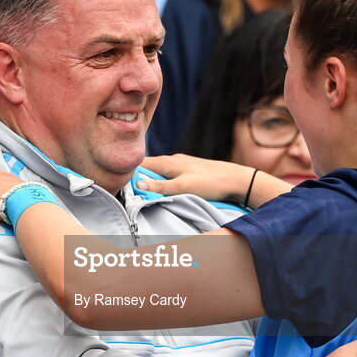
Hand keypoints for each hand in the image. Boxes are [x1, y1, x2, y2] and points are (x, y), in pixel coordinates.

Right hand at [138, 154, 255, 201]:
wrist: (237, 180)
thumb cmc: (211, 183)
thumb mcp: (183, 187)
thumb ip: (160, 187)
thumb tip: (137, 184)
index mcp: (168, 162)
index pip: (139, 164)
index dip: (128, 173)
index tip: (119, 186)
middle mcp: (172, 160)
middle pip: (147, 168)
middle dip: (137, 179)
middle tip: (128, 194)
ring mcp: (181, 165)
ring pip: (158, 172)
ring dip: (150, 182)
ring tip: (142, 195)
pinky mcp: (188, 171)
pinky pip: (168, 176)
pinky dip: (161, 183)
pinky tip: (162, 191)